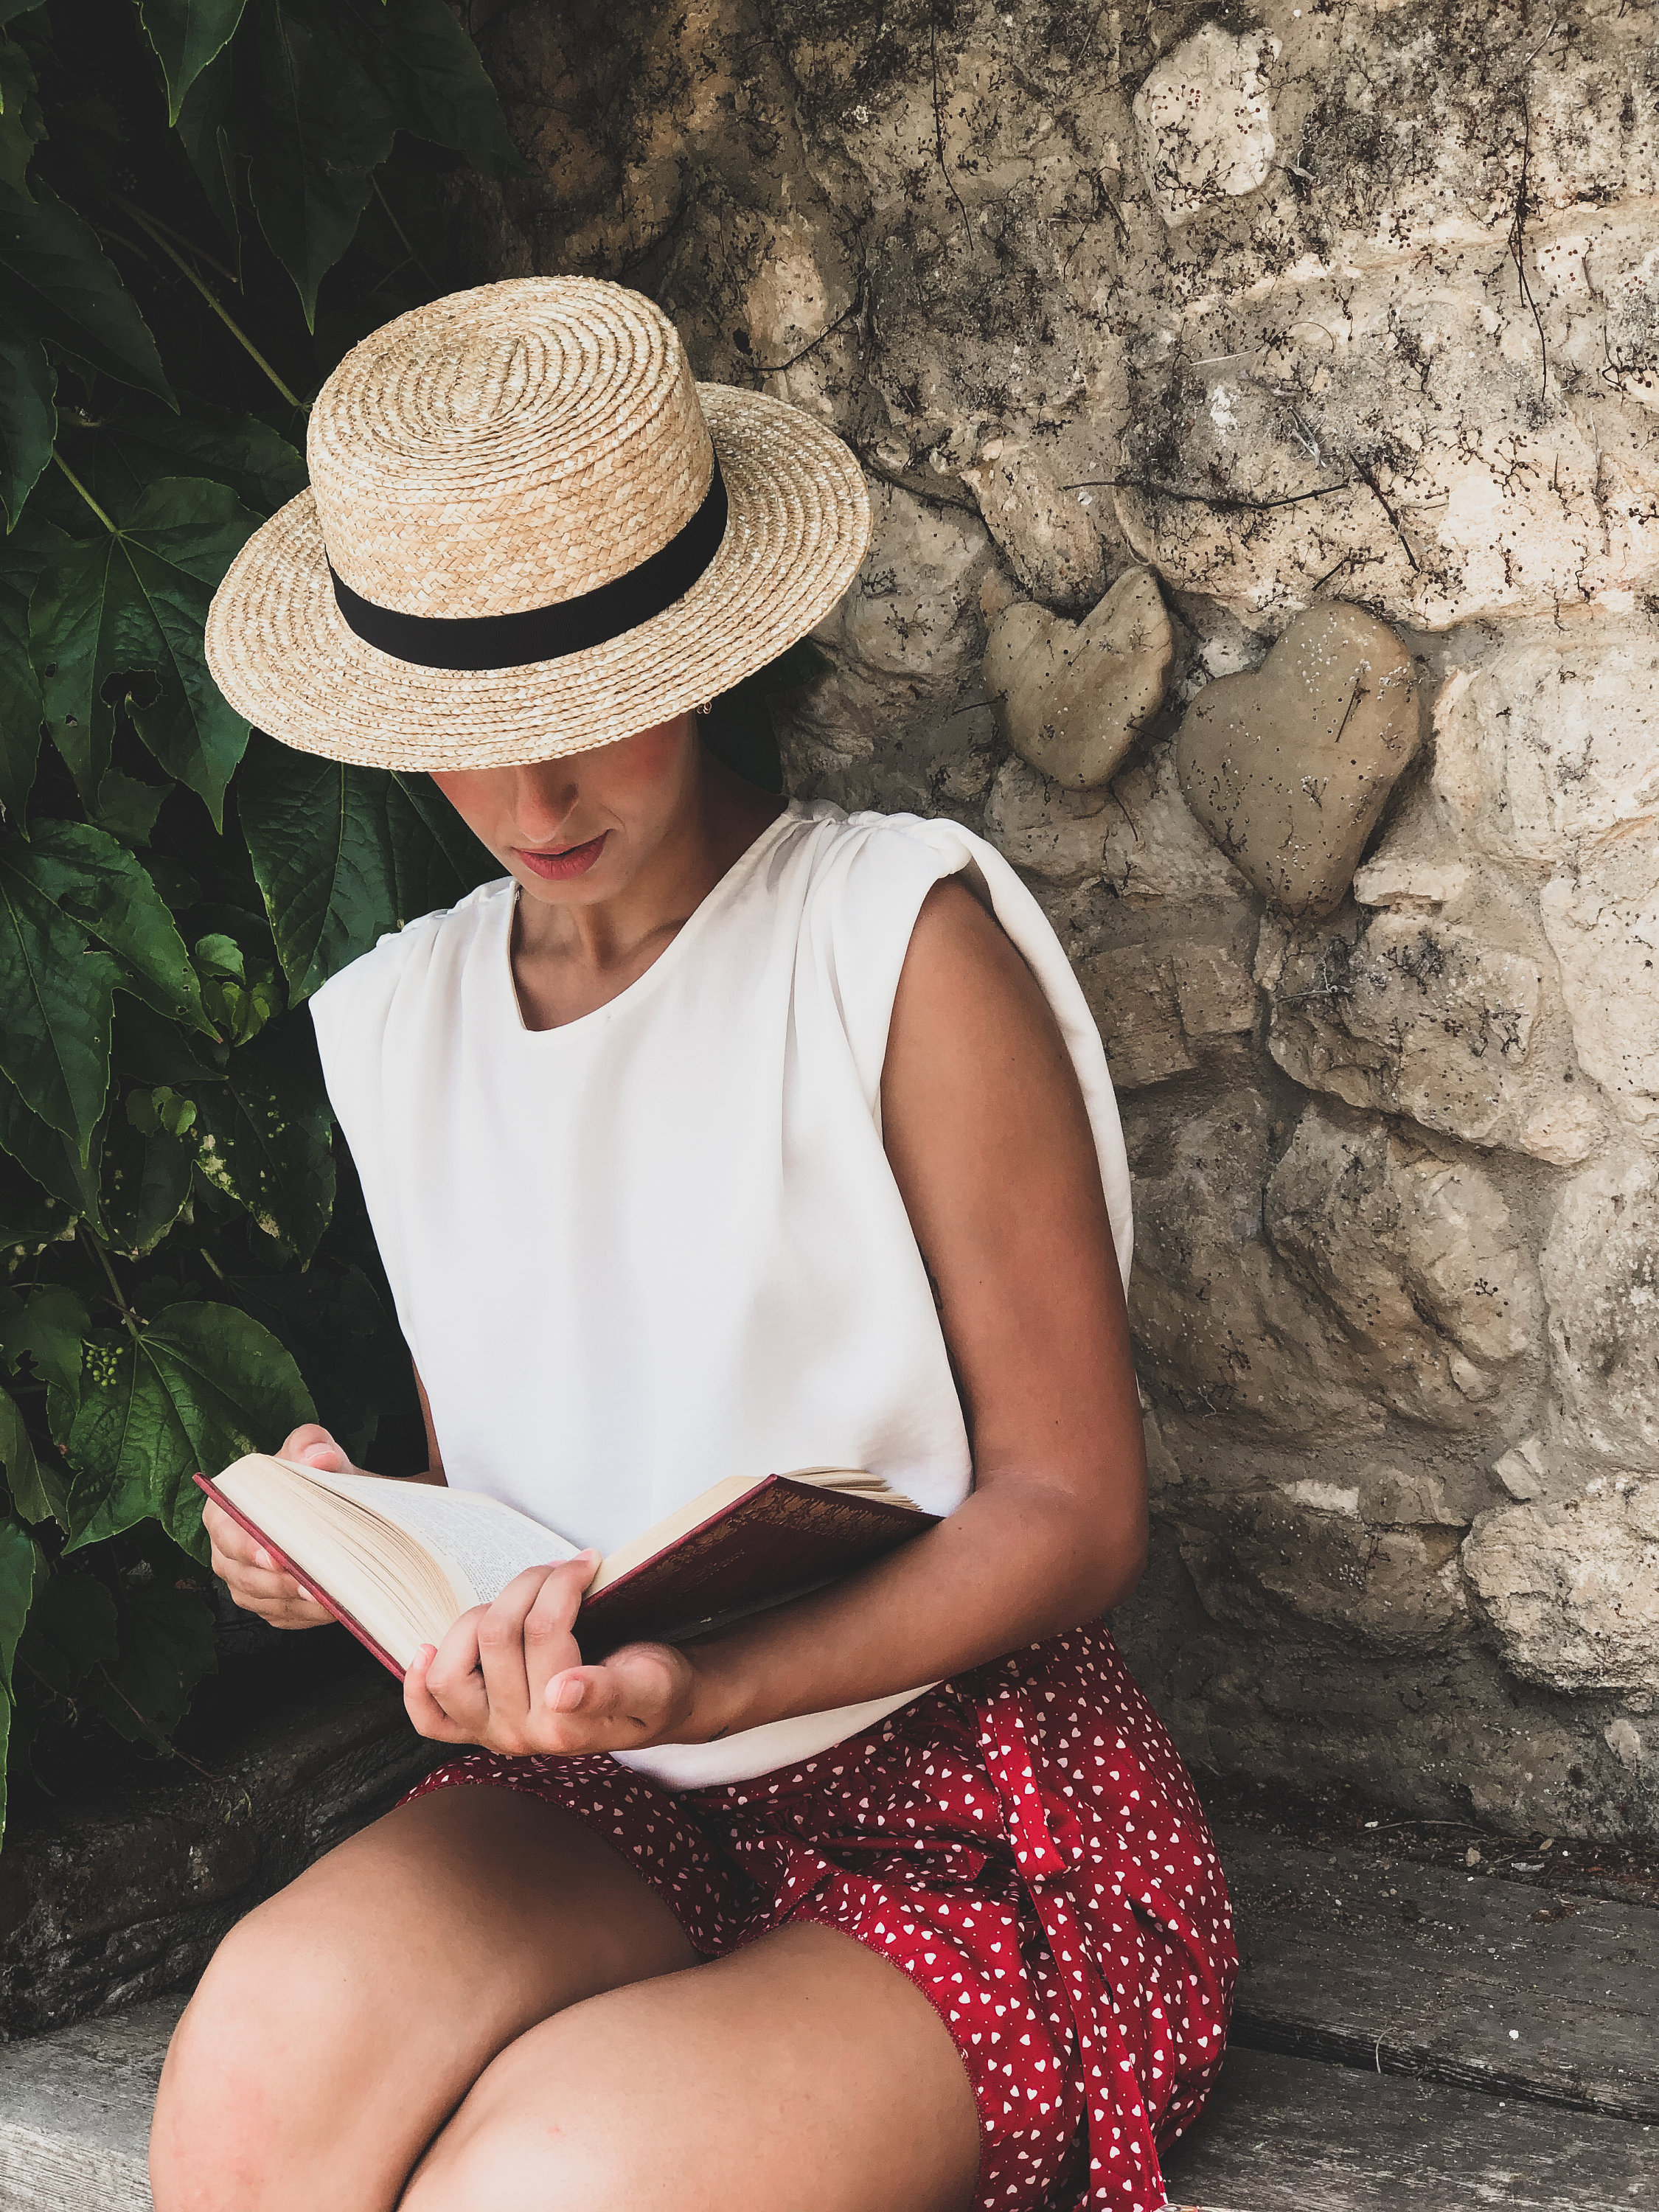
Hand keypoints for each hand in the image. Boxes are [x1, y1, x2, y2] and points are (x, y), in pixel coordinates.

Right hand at [202, 1423, 356, 1630]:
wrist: (337, 1506)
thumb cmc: (313, 1476)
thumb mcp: (313, 1450)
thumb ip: (311, 1445)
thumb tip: (319, 1457)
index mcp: (227, 1508)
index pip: (226, 1532)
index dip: (246, 1547)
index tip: (273, 1556)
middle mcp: (229, 1549)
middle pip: (242, 1575)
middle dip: (276, 1582)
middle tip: (309, 1583)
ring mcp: (247, 1580)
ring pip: (262, 1600)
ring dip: (294, 1602)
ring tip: (326, 1595)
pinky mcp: (270, 1603)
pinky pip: (283, 1616)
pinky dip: (306, 1615)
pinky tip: (330, 1606)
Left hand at [403, 1554, 704, 1755]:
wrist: (652, 1707)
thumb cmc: (653, 1688)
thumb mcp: (651, 1685)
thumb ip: (608, 1690)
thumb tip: (561, 1692)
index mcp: (563, 1725)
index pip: (545, 1627)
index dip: (565, 1581)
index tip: (590, 1560)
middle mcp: (520, 1737)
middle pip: (499, 1634)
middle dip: (531, 1584)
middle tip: (564, 1569)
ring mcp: (493, 1734)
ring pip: (454, 1665)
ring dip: (482, 1616)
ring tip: (521, 1602)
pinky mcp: (477, 1731)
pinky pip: (430, 1718)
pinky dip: (418, 1684)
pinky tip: (429, 1650)